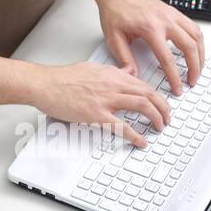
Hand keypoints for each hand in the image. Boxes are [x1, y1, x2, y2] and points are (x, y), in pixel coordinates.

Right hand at [33, 61, 171, 148]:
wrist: (44, 84)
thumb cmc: (62, 78)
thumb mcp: (92, 68)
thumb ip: (112, 72)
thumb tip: (127, 72)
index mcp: (112, 74)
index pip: (143, 84)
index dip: (157, 97)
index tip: (161, 105)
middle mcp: (113, 84)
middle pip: (149, 94)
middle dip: (163, 108)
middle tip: (166, 118)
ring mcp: (105, 99)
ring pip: (142, 106)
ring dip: (156, 118)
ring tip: (160, 127)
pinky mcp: (96, 114)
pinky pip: (122, 126)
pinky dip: (135, 136)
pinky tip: (141, 142)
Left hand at [91, 0, 204, 94]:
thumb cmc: (114, 9)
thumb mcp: (113, 37)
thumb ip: (124, 58)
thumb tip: (133, 75)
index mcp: (150, 28)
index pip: (168, 58)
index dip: (174, 77)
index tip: (177, 88)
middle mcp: (165, 20)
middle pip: (190, 47)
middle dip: (194, 68)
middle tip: (192, 81)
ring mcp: (172, 14)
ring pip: (196, 36)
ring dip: (200, 54)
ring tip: (197, 69)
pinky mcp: (173, 11)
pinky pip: (193, 27)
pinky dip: (198, 40)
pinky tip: (195, 50)